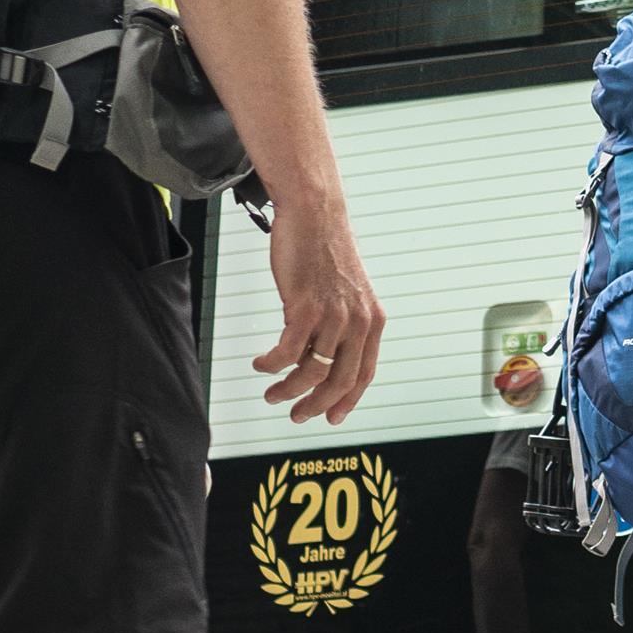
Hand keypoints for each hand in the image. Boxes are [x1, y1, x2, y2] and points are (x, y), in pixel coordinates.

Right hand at [251, 192, 385, 424]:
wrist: (315, 214)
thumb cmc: (325, 252)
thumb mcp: (347, 293)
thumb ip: (342, 325)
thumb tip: (322, 359)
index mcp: (373, 321)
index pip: (364, 375)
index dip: (348, 401)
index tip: (332, 418)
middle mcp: (358, 322)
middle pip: (338, 382)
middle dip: (316, 406)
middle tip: (296, 416)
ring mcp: (333, 316)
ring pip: (310, 373)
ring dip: (287, 390)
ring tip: (271, 394)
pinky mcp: (305, 308)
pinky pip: (285, 353)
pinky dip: (270, 365)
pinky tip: (260, 364)